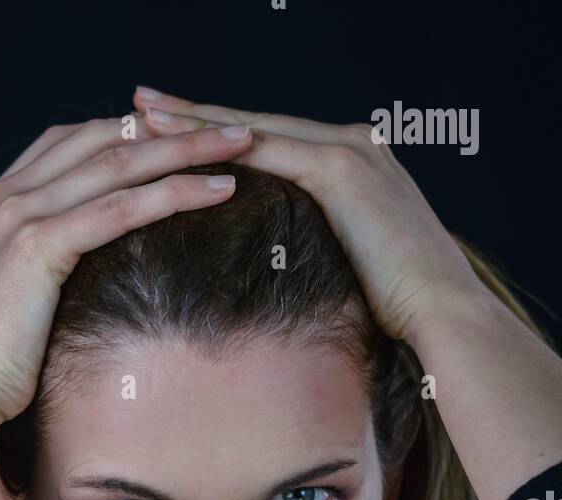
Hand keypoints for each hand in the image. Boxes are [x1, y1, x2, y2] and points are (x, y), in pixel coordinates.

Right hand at [0, 113, 253, 426]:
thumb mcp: (8, 306)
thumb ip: (33, 275)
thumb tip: (72, 286)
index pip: (72, 144)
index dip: (130, 134)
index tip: (182, 137)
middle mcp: (4, 197)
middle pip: (101, 139)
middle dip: (170, 129)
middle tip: (230, 128)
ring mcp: (18, 216)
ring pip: (118, 164)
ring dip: (186, 150)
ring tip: (242, 147)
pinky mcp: (38, 247)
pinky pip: (119, 208)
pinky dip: (172, 193)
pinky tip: (217, 192)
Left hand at [131, 87, 482, 343]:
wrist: (443, 314)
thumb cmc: (398, 310)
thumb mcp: (348, 267)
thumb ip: (316, 249)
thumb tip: (278, 271)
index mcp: (353, 162)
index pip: (270, 140)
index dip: (216, 132)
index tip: (168, 127)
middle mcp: (352, 143)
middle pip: (255, 123)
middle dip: (194, 113)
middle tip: (139, 102)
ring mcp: (350, 150)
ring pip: (254, 129)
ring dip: (194, 121)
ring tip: (142, 115)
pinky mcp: (343, 171)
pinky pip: (267, 153)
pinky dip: (218, 148)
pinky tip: (176, 145)